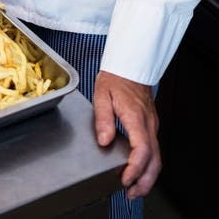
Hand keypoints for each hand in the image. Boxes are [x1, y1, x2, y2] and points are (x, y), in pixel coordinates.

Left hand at [93, 70, 160, 198]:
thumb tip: (104, 140)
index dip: (135, 168)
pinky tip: (137, 171)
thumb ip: (103, 118)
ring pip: (157, 158)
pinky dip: (148, 166)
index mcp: (136, 117)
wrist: (130, 66)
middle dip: (144, 181)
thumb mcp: (102, 94)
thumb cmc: (116, 78)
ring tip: (133, 188)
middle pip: (155, 160)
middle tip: (130, 193)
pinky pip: (154, 150)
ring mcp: (151, 126)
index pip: (142, 149)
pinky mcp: (150, 126)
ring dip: (148, 177)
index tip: (125, 178)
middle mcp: (148, 124)